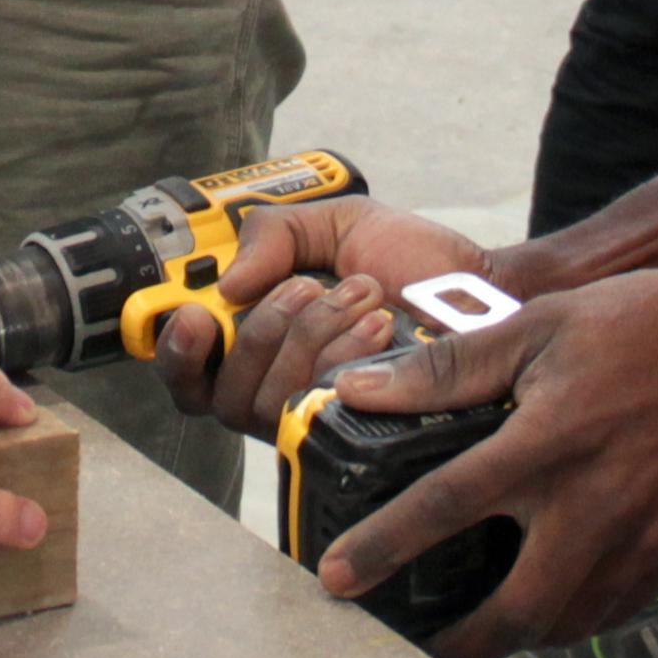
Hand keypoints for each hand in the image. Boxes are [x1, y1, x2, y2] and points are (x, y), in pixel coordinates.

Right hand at [153, 196, 516, 438]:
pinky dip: (341, 360)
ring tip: (359, 296)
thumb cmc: (409, 259)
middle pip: (219, 394)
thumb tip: (228, 284)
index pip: (186, 371)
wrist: (481, 287)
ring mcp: (314, 417)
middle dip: (260, 331)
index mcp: (255, 340)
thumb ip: (270, 235)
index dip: (176, 352)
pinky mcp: (353, 435)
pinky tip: (378, 328)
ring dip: (308, 336)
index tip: (199, 316)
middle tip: (307, 287)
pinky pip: (316, 412)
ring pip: (265, 402)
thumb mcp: (331, 223)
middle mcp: (275, 388)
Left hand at [300, 263, 657, 657]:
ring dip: (512, 638)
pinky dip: (569, 620)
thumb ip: (449, 367)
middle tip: (413, 651)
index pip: (443, 508)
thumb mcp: (540, 326)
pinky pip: (610, 613)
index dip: (382, 549)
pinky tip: (545, 601)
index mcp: (546, 445)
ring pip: (563, 626)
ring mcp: (640, 543)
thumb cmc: (650, 326)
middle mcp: (592, 508)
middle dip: (455, 648)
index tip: (339, 579)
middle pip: (512, 615)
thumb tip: (360, 389)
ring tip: (472, 630)